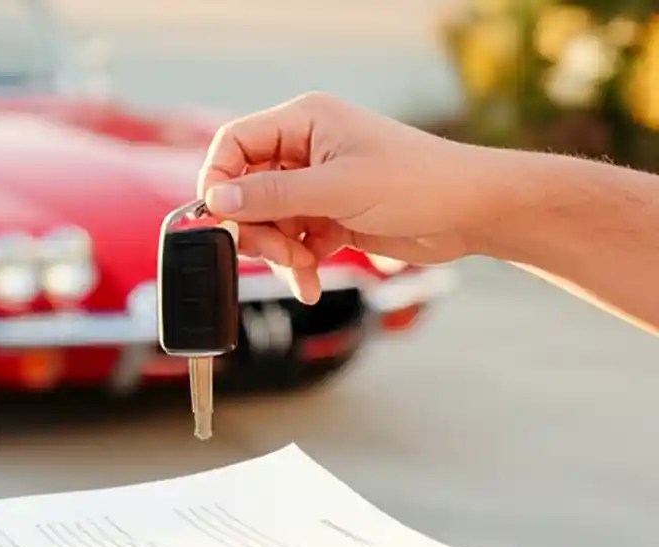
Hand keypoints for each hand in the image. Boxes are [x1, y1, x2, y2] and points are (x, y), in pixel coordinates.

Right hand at [198, 92, 497, 303]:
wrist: (473, 212)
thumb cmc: (418, 182)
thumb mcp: (338, 189)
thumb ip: (272, 195)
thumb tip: (216, 201)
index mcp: (304, 122)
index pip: (234, 143)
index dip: (218, 180)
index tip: (218, 219)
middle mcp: (304, 149)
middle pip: (245, 190)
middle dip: (256, 228)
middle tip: (276, 253)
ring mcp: (316, 185)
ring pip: (267, 222)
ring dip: (278, 252)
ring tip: (303, 268)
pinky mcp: (330, 215)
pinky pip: (292, 242)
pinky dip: (297, 264)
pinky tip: (310, 282)